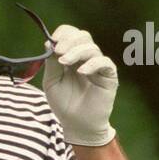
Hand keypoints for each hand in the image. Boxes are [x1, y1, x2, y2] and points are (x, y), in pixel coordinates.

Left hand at [42, 24, 117, 146]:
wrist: (77, 125)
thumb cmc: (64, 104)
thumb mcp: (51, 81)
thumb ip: (51, 63)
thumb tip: (49, 42)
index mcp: (71, 56)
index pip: (71, 34)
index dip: (63, 34)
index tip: (53, 42)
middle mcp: (86, 58)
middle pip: (83, 36)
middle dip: (69, 41)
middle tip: (58, 52)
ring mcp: (98, 66)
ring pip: (92, 48)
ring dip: (76, 52)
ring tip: (64, 63)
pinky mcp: (109, 76)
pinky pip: (105, 63)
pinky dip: (92, 64)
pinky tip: (81, 72)